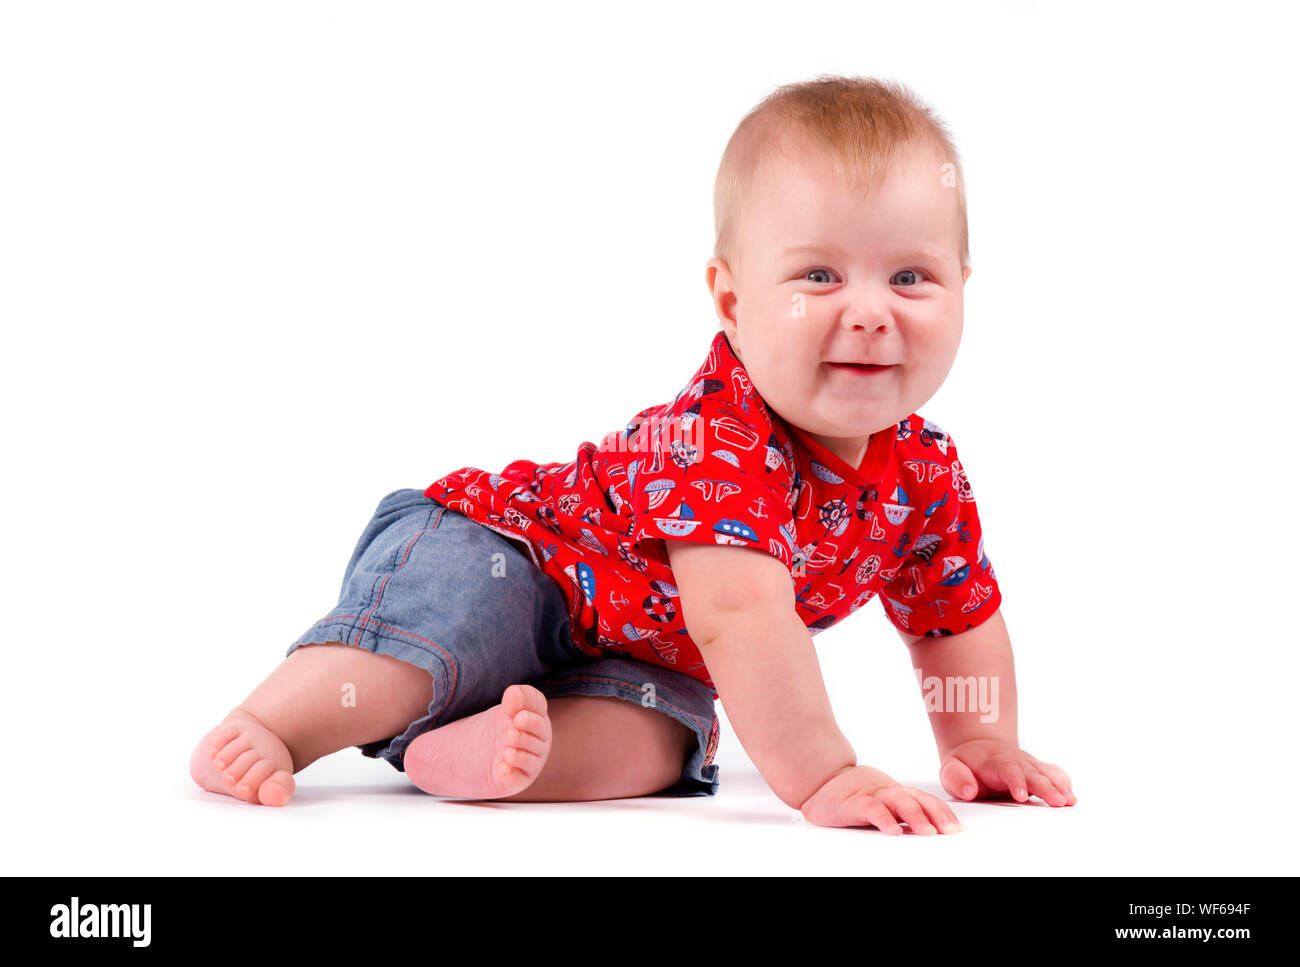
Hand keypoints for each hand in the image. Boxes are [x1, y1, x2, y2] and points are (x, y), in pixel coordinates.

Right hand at [799, 765, 962, 834]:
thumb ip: (901, 816)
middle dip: (937, 814)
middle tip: (950, 831)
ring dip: (916, 817)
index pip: (926, 800)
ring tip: (928, 832)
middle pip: (918, 799)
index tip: (956, 829)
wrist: (821, 780)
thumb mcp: (882, 805)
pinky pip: (871, 809)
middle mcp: (889, 792)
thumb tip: (929, 834)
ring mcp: (872, 795)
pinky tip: (892, 830)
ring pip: (898, 801)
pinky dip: (884, 819)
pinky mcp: (853, 802)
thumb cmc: (854, 796)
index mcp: (898, 794)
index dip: (942, 813)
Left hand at [940, 739, 1075, 805]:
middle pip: (1032, 772)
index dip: (1015, 781)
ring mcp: (1028, 764)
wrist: (978, 748)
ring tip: (1069, 800)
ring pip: (1046, 772)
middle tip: (1058, 801)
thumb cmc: (965, 766)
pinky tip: (1071, 797)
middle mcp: (1014, 760)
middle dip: (1045, 786)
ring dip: (1059, 785)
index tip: (1021, 796)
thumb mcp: (951, 770)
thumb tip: (968, 790)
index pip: (1006, 768)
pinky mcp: (1037, 769)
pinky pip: (1053, 773)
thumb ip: (957, 779)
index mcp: (993, 761)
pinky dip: (1063, 783)